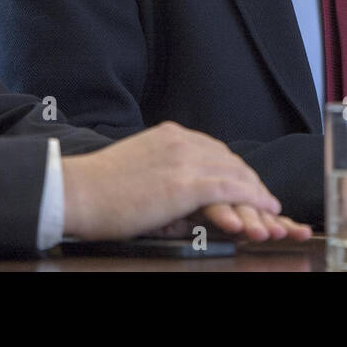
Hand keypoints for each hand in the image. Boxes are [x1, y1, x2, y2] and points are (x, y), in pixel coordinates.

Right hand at [61, 121, 307, 241]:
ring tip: (272, 210)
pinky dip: (252, 198)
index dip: (236, 171)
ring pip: (235, 173)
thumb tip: (183, 191)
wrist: (74, 192)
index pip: (215, 151)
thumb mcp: (139, 168)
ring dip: (258, 193)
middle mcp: (181, 141)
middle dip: (252, 182)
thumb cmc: (98, 189)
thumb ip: (165, 171)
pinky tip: (264, 209)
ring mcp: (184, 160)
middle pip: (230, 161)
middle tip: (268, 202)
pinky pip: (230, 188)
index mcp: (169, 135)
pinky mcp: (184, 183)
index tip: (249, 186)